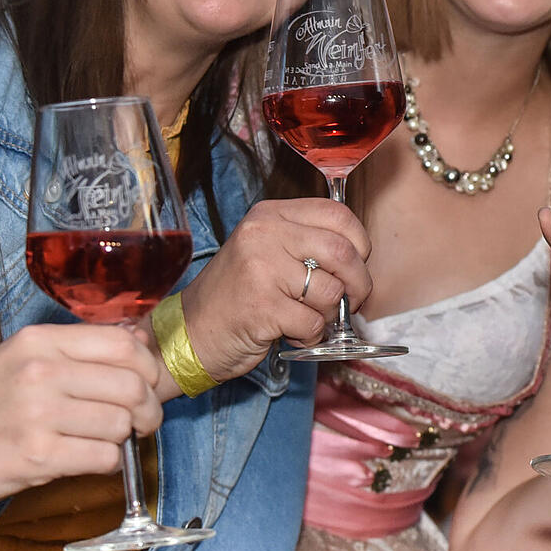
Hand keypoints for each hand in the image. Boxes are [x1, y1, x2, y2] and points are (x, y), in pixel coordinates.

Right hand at [0, 322, 163, 518]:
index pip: (122, 345)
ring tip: (108, 442)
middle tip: (142, 421)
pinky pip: (103, 457)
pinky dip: (109, 463)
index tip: (146, 384)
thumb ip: (71, 352)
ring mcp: (39, 415)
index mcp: (39, 342)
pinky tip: (91, 461)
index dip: (147, 367)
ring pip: (120, 424)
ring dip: (125, 438)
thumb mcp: (17, 359)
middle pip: (130, 384)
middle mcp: (41, 372)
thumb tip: (136, 345)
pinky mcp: (37, 456)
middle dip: (148, 408)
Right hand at [179, 197, 371, 381]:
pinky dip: (312, 336)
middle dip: (358, 283)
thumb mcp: (267, 251)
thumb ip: (307, 243)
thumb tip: (360, 256)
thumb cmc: (237, 295)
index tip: (358, 265)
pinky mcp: (262, 307)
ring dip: (330, 315)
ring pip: (331, 291)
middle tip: (353, 301)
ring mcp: (261, 270)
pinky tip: (293, 334)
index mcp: (270, 215)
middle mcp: (264, 234)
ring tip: (308, 319)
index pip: (337, 214)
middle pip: (342, 251)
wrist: (190, 331)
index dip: (360, 243)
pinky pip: (314, 323)